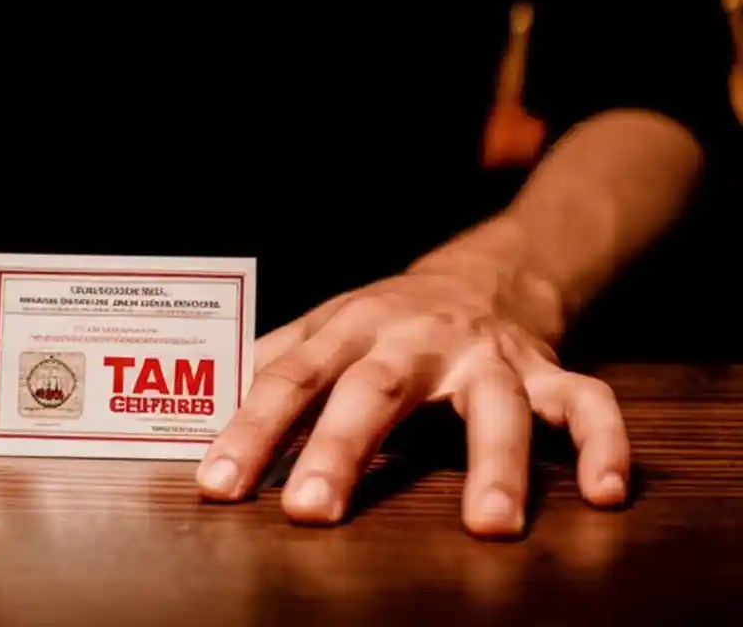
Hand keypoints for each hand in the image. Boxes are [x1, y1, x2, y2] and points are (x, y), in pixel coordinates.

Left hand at [195, 264, 630, 537]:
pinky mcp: (546, 371)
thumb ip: (269, 365)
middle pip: (374, 391)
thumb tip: (188, 415)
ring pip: (493, 404)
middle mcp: (416, 341)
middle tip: (310, 512)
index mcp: (350, 329)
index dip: (251, 430)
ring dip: (493, 463)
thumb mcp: (323, 326)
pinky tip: (606, 491)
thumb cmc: (386, 316)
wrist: (485, 269)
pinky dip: (603, 442)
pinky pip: (586, 402)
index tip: (218, 483)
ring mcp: (486, 357)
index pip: (289, 379)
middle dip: (342, 450)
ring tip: (488, 526)